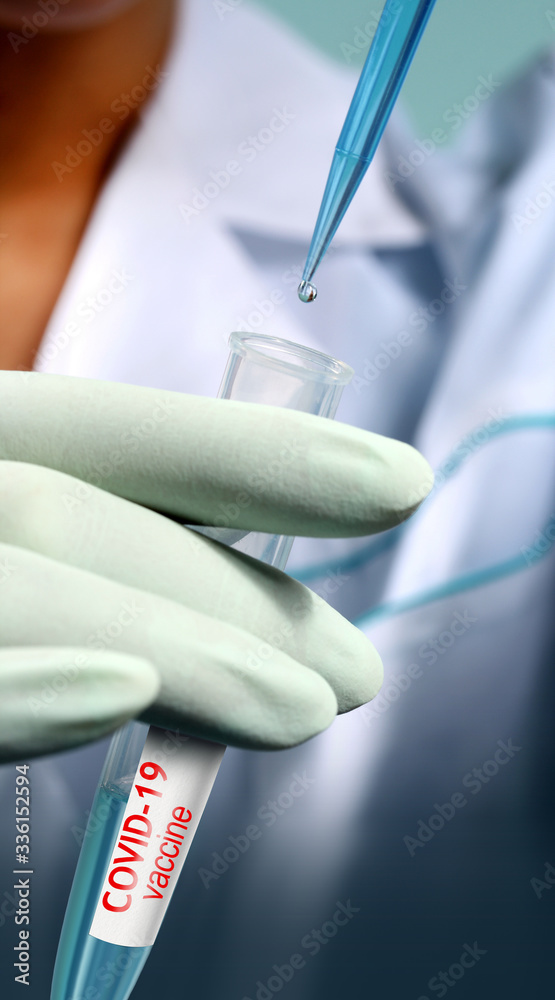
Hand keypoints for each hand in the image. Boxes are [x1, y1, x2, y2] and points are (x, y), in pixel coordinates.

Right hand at [0, 372, 432, 761]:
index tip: (395, 480)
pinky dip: (30, 693)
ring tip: (307, 713)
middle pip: (66, 515)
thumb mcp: (15, 536)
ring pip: (27, 587)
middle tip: (355, 673)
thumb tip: (236, 607)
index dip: (245, 451)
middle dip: (229, 593)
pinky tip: (126, 697)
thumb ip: (90, 542)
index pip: (99, 432)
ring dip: (186, 649)